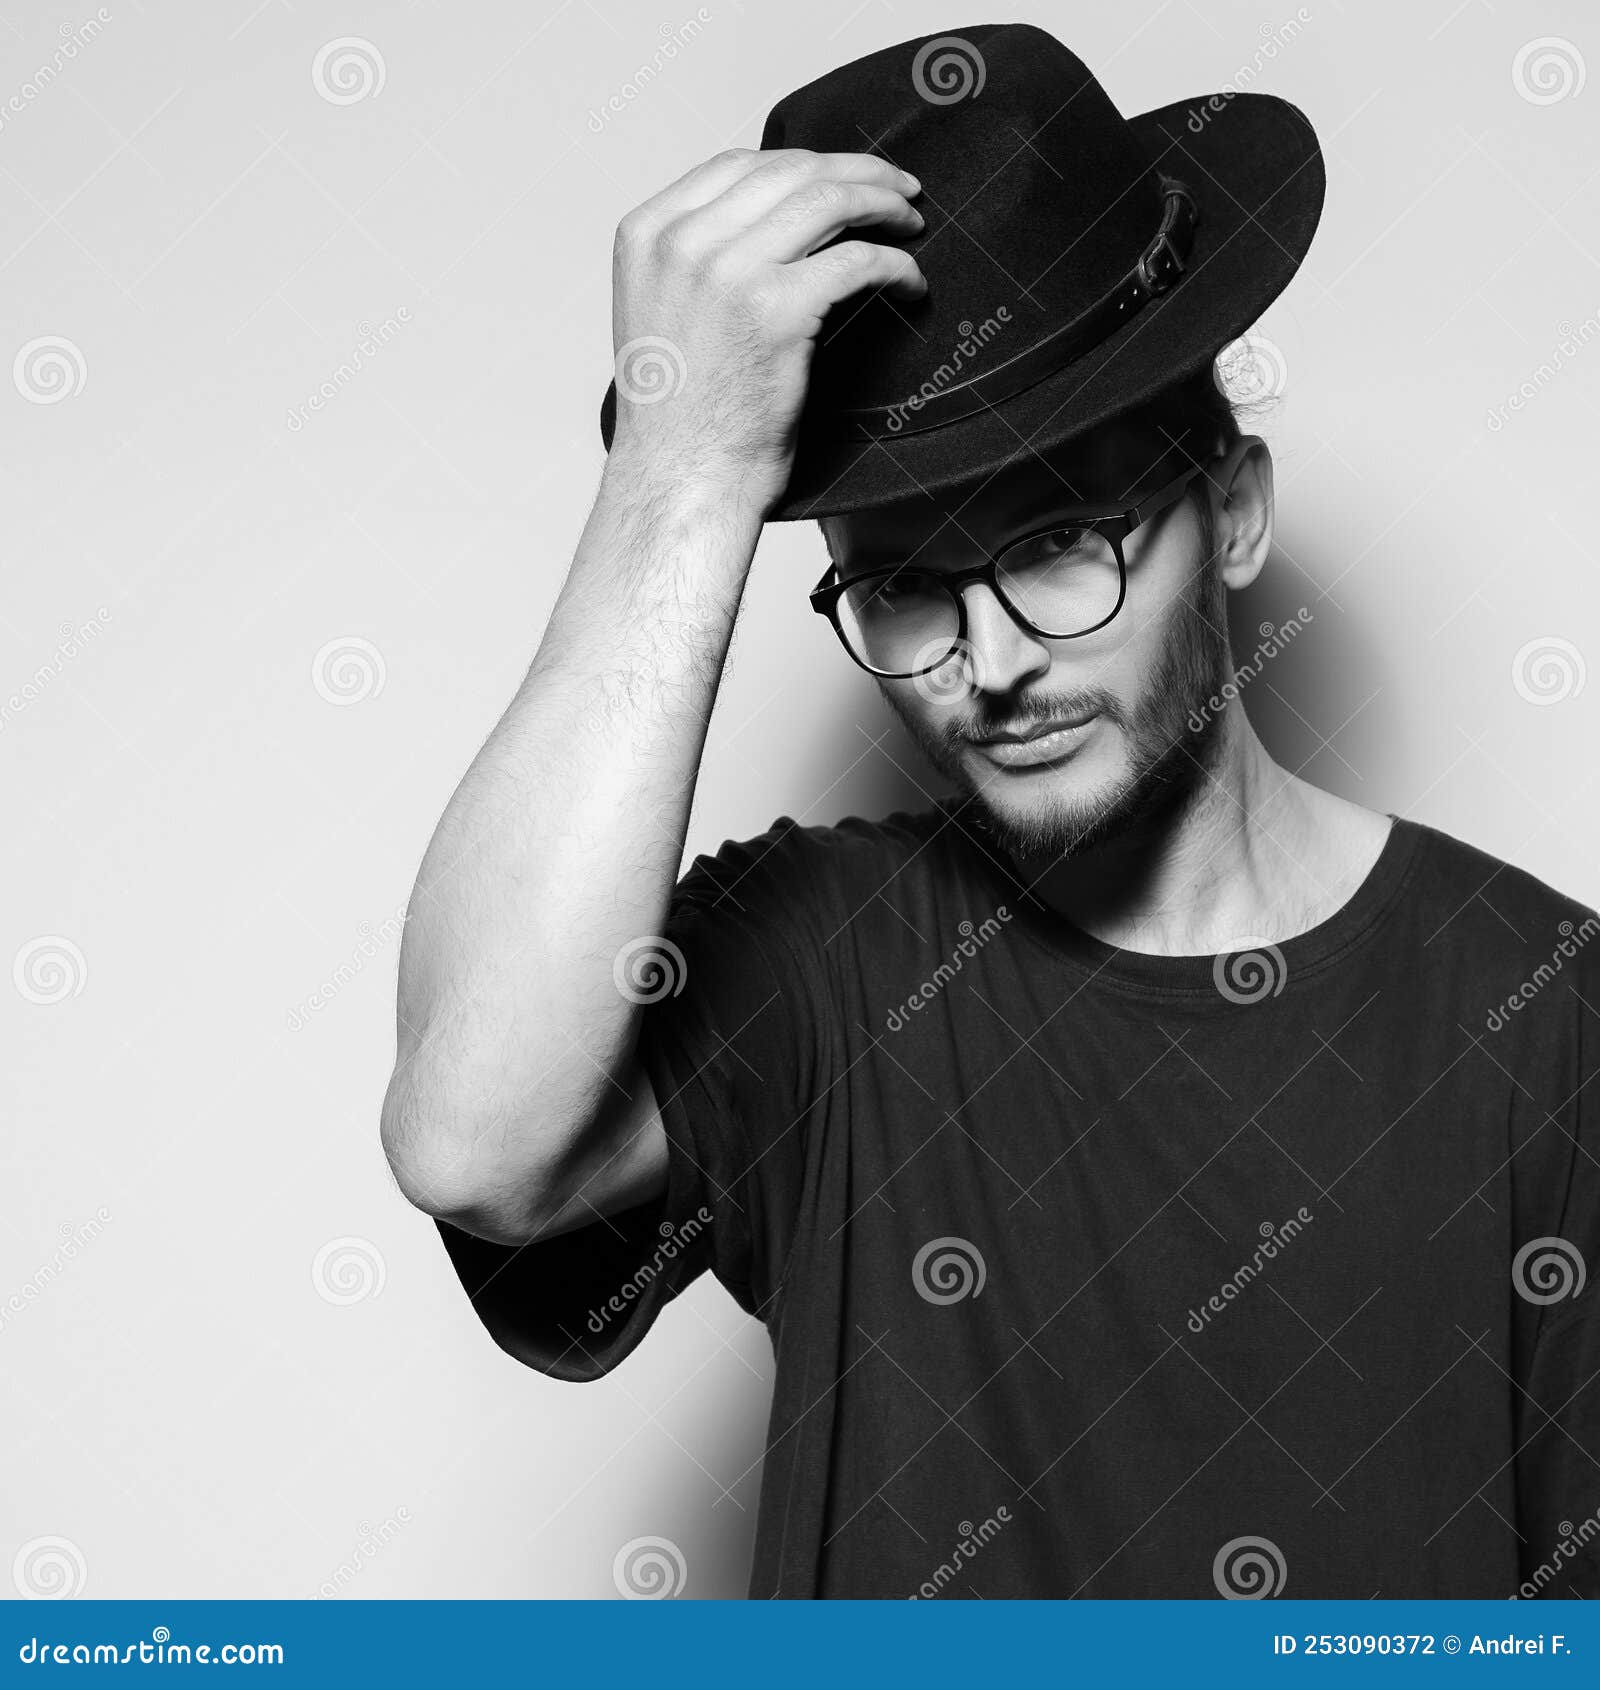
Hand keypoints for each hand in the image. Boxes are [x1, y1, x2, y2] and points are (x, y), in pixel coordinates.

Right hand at [607, 147, 925, 517]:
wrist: (681, 480)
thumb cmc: (682, 416)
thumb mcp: (662, 310)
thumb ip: (696, 257)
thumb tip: (774, 218)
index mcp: (646, 234)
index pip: (735, 164)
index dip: (801, 161)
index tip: (840, 174)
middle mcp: (681, 242)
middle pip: (788, 171)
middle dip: (855, 171)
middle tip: (899, 188)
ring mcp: (728, 271)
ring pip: (827, 200)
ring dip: (883, 202)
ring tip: (912, 219)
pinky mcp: (777, 310)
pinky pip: (856, 260)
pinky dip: (895, 264)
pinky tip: (910, 283)